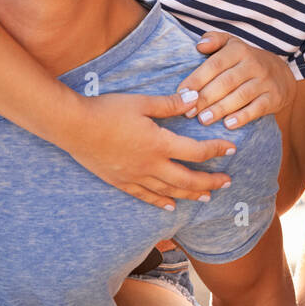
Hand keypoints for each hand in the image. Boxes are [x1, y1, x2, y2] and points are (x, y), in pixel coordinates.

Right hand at [67, 91, 235, 209]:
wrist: (72, 126)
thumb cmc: (107, 110)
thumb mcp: (142, 102)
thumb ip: (170, 104)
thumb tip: (195, 98)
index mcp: (159, 144)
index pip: (197, 151)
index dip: (217, 150)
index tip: (232, 149)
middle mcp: (150, 165)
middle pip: (187, 179)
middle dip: (210, 182)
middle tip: (227, 183)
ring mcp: (134, 176)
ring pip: (168, 191)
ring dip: (190, 195)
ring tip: (206, 197)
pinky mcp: (119, 181)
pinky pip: (144, 196)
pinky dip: (160, 202)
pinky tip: (170, 207)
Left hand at [178, 32, 295, 129]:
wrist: (281, 74)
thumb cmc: (246, 62)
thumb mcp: (232, 45)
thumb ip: (215, 40)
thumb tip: (199, 45)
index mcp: (239, 50)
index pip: (215, 64)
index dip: (197, 79)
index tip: (182, 93)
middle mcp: (254, 64)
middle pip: (226, 82)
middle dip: (205, 98)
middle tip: (188, 111)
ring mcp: (265, 81)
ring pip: (241, 96)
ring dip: (220, 109)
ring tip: (203, 120)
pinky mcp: (274, 97)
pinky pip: (257, 108)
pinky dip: (242, 117)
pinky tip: (228, 124)